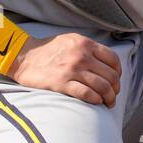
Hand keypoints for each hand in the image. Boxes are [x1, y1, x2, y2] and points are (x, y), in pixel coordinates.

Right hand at [7, 33, 121, 106]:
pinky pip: (87, 94)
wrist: (24, 58)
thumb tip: (106, 62)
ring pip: (102, 86)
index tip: (116, 80)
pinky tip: (96, 102)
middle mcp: (81, 55)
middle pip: (110, 75)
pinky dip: (95, 100)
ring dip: (109, 98)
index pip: (113, 59)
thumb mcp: (70, 40)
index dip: (118, 72)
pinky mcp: (62, 83)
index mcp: (85, 44)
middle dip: (115, 89)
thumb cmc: (48, 50)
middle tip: (113, 96)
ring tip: (108, 103)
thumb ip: (88, 47)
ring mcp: (72, 69)